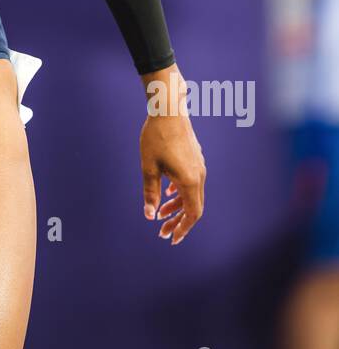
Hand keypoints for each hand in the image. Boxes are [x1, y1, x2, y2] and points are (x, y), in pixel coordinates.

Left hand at [139, 66, 204, 244]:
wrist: (168, 110)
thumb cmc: (156, 137)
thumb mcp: (149, 167)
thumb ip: (150, 193)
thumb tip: (150, 216)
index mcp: (189, 181)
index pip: (192, 214)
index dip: (182, 229)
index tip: (171, 239)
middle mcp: (199, 176)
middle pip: (193, 207)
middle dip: (178, 222)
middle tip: (162, 233)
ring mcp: (199, 166)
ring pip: (191, 194)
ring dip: (177, 207)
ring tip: (160, 214)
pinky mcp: (195, 159)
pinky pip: (190, 182)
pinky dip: (179, 193)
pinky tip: (167, 193)